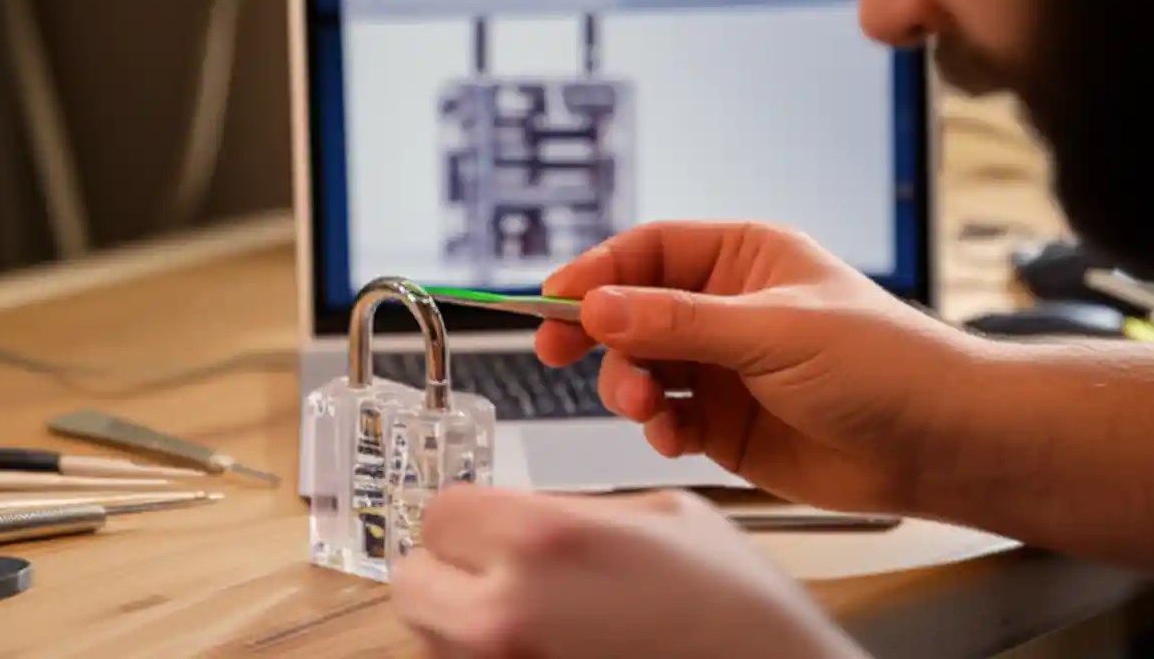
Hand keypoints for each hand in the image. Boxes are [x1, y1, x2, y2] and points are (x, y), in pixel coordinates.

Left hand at [392, 484, 866, 658]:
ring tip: (537, 617)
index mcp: (544, 542)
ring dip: (463, 621)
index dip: (470, 514)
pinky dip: (492, 658)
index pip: (441, 511)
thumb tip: (525, 516)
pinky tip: (550, 648)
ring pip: (432, 639)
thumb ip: (578, 509)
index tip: (488, 521)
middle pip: (411, 583)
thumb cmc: (741, 616)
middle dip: (448, 571)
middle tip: (495, 570)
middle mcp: (507, 616)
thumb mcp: (667, 517)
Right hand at [535, 221, 975, 512]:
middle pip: (632, 309)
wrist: (936, 444)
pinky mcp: (726, 423)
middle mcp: (727, 309)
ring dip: (629, 385)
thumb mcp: (773, 330)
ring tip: (645, 405)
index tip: (555, 301)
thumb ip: (680, 322)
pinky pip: (666, 417)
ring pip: (642, 366)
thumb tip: (597, 306)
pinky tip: (672, 434)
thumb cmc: (881, 363)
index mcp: (744, 258)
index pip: (649, 251)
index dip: (596, 272)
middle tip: (555, 352)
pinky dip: (657, 426)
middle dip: (597, 332)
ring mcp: (724, 367)